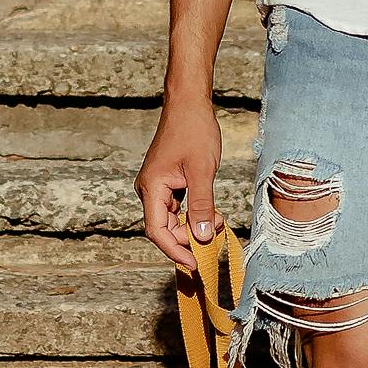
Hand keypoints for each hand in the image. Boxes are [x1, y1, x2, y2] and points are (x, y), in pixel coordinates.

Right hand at [137, 88, 224, 266]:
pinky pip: (178, 206)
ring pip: (173, 218)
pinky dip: (193, 213)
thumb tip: (203, 236)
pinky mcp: (167, 181)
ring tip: (219, 220)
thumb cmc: (194, 131)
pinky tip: (211, 211)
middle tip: (218, 232)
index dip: (175, 250)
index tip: (194, 263)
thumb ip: (202, 205)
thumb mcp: (202, 171)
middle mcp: (149, 189)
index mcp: (152, 187)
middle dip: (189, 236)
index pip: (157, 231)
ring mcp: (157, 185)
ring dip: (194, 224)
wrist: (189, 104)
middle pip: (165, 227)